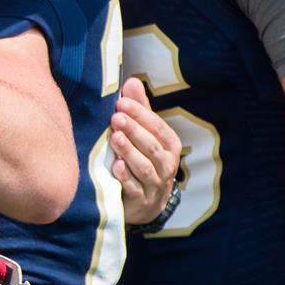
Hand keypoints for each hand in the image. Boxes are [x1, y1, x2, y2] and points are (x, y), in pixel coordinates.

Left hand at [113, 77, 183, 225]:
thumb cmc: (143, 159)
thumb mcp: (144, 135)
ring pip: (145, 167)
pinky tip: (116, 166)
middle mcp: (166, 165)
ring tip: (115, 138)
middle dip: (134, 131)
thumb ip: (140, 110)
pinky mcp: (141, 201)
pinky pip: (134, 189)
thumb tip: (132, 81)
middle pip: (152, 146)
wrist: (144, 203)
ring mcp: (155, 185)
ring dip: (130, 152)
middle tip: (116, 117)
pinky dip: (126, 178)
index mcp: (170, 146)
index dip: (141, 114)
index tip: (122, 102)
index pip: (158, 127)